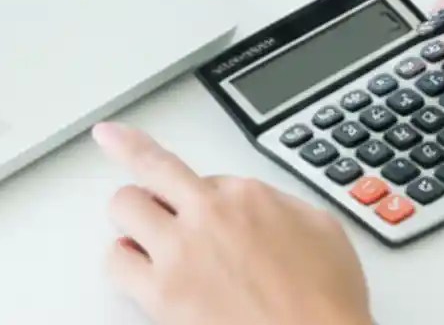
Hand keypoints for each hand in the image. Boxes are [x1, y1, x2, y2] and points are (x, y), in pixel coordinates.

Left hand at [93, 122, 370, 324]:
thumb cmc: (327, 305)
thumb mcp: (324, 231)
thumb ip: (284, 207)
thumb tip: (266, 205)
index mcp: (248, 196)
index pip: (201, 173)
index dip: (183, 175)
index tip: (136, 139)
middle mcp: (208, 214)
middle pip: (150, 169)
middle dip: (138, 166)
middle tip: (120, 154)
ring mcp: (180, 252)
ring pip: (123, 207)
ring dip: (131, 218)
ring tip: (141, 235)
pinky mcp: (161, 293)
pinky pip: (116, 262)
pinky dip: (121, 262)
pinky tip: (134, 267)